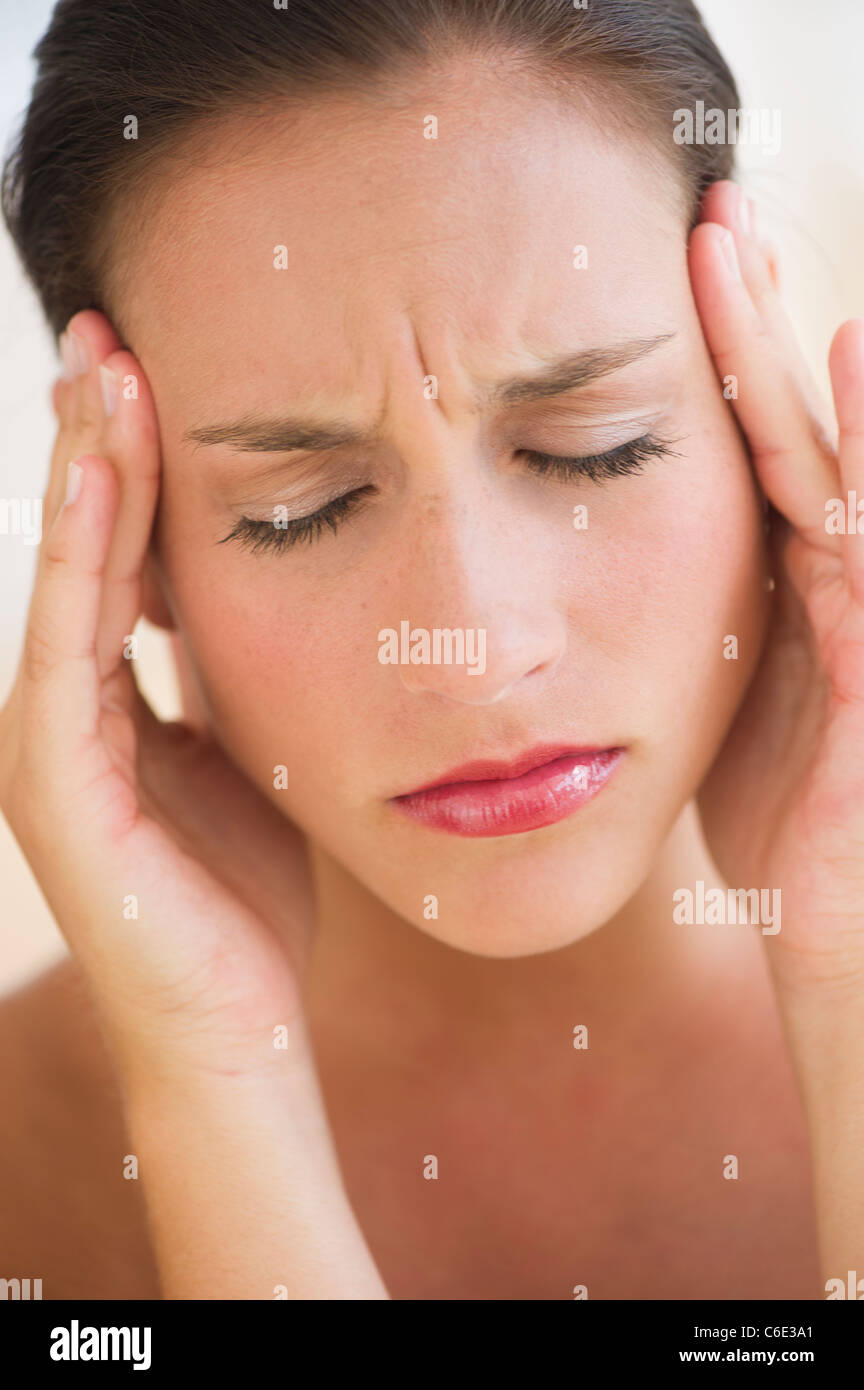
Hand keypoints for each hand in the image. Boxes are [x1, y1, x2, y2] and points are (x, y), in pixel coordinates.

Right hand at [0, 310, 317, 1084]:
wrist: (236, 1022)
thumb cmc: (251, 891)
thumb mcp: (253, 750)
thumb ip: (237, 675)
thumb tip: (266, 591)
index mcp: (116, 693)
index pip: (123, 551)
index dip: (133, 459)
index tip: (154, 362)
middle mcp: (70, 703)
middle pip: (85, 545)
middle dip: (95, 437)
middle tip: (109, 326)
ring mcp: (50, 743)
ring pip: (68, 579)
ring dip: (83, 472)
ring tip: (99, 368)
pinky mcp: (54, 785)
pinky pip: (68, 651)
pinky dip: (78, 561)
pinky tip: (92, 479)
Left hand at [689, 181, 863, 990]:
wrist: (845, 941)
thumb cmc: (786, 836)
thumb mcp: (727, 711)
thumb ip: (698, 635)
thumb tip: (625, 579)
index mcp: (799, 584)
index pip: (763, 444)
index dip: (728, 352)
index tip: (686, 257)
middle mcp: (849, 582)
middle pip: (801, 428)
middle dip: (756, 322)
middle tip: (714, 211)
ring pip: (846, 468)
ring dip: (800, 363)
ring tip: (753, 256)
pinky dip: (857, 463)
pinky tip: (839, 373)